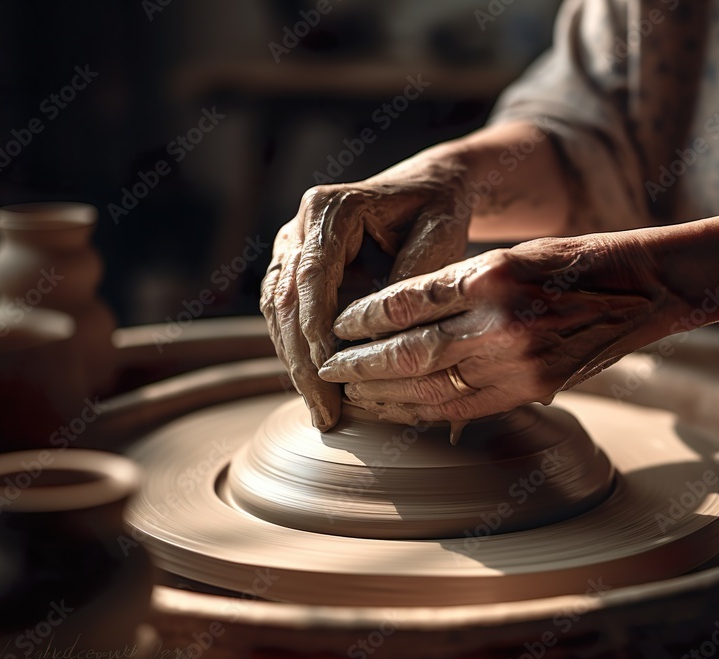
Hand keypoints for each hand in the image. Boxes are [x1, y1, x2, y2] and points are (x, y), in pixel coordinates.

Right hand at [260, 149, 471, 429]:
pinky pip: (284, 313)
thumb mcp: (440, 239)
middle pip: (286, 297)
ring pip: (277, 309)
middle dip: (302, 359)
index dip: (315, 325)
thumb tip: (381, 341)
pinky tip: (316, 387)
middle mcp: (303, 223)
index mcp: (334, 206)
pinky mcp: (295, 265)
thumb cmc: (441, 211)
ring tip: (320, 410)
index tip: (327, 371)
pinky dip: (297, 351)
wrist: (432, 186)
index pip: (313, 273)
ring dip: (294, 362)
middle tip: (325, 411)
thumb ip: (410, 283)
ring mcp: (293, 243)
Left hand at [317, 234, 673, 423]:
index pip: (406, 302)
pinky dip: (422, 412)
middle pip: (410, 352)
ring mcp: (520, 362)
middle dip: (361, 365)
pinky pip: (464, 408)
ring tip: (353, 394)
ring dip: (384, 395)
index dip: (363, 318)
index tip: (337, 325)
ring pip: (431, 388)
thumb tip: (392, 318)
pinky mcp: (534, 390)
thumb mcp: (510, 254)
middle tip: (328, 369)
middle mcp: (503, 321)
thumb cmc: (574, 261)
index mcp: (492, 274)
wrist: (646, 289)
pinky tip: (396, 410)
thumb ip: (454, 286)